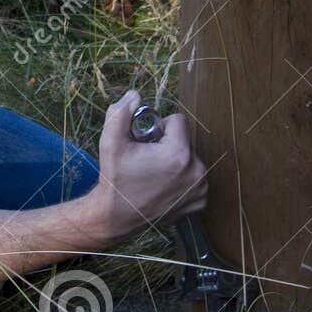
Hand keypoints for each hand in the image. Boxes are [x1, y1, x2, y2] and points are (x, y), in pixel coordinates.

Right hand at [85, 88, 207, 248]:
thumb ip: (121, 113)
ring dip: (176, 160)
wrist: (116, 217)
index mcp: (179, 154)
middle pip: (186, 140)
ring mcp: (201, 189)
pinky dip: (183, 178)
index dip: (159, 127)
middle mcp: (196, 171)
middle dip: (168, 144)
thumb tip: (135, 95)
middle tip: (148, 159)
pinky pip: (195, 177)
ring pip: (191, 158)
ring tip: (155, 173)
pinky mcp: (200, 202)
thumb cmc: (114, 178)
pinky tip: (164, 186)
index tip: (146, 141)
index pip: (178, 121)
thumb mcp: (111, 141)